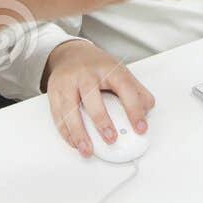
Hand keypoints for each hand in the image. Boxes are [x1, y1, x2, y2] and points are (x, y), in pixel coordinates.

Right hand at [43, 41, 153, 155]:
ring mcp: (68, 81)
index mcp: (108, 68)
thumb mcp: (120, 71)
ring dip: (78, 132)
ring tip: (87, 149)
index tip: (140, 127)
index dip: (134, 109)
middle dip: (102, 121)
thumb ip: (136, 90)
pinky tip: (74, 143)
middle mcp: (86, 74)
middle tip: (112, 138)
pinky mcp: (54, 91)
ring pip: (70, 108)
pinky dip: (65, 132)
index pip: (124, 87)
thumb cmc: (97, 66)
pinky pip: (57, 114)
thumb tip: (147, 108)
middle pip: (92, 97)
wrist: (71, 53)